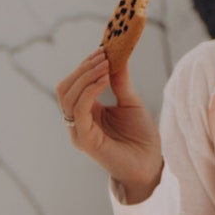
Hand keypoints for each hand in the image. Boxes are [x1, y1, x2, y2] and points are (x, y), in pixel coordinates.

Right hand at [55, 48, 163, 203]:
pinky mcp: (84, 140)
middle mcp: (78, 121)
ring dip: (85, 76)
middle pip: (65, 88)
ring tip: (105, 64)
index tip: (102, 49)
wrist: (150, 165)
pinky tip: (104, 79)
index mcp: (86, 112)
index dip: (85, 65)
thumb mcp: (130, 102)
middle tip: (103, 54)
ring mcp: (79, 131)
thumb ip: (119, 81)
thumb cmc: (141, 138)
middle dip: (82, 68)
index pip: (74, 84)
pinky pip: (78, 110)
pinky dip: (89, 91)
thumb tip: (117, 54)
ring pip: (67, 96)